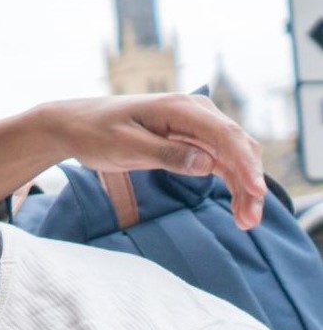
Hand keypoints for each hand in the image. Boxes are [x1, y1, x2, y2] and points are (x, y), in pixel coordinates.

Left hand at [0, 94, 266, 229]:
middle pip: (237, 146)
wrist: (75, 124)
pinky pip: (221, 160)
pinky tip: (239, 206)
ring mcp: (196, 125)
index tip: (254, 192)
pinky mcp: (191, 139)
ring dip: (244, 186)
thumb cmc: (95, 132)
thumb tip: (207, 163)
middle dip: (250, 182)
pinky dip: (232, 182)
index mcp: (180, 108)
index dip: (244, 165)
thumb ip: (165, 153)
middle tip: (251, 220)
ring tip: (247, 221)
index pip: (225, 136)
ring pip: (234, 156)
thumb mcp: (124, 146)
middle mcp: (196, 112)